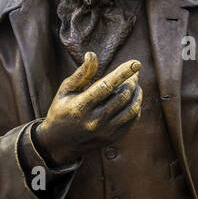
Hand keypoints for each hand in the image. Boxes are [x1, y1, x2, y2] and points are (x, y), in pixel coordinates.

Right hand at [34, 53, 142, 167]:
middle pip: (123, 97)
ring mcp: (106, 131)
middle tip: (134, 72)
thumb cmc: (62, 110)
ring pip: (132, 109)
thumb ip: (81, 74)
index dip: (123, 73)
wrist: (60, 143)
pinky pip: (133, 120)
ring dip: (137, 93)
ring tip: (135, 84)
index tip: (136, 63)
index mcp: (81, 106)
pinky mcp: (114, 138)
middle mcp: (95, 121)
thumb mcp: (66, 90)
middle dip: (132, 81)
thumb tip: (92, 55)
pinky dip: (136, 106)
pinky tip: (133, 98)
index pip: (106, 86)